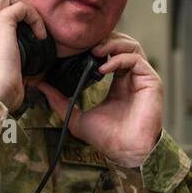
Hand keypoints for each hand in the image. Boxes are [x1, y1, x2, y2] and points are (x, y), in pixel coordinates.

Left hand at [36, 32, 163, 168]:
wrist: (125, 151)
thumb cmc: (108, 139)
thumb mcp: (77, 117)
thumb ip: (60, 101)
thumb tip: (40, 86)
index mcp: (118, 82)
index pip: (110, 53)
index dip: (95, 47)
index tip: (77, 49)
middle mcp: (132, 77)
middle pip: (121, 44)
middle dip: (103, 41)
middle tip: (86, 47)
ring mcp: (142, 77)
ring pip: (131, 46)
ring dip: (112, 45)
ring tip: (94, 51)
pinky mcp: (151, 81)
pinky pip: (136, 59)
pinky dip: (119, 58)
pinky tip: (103, 68)